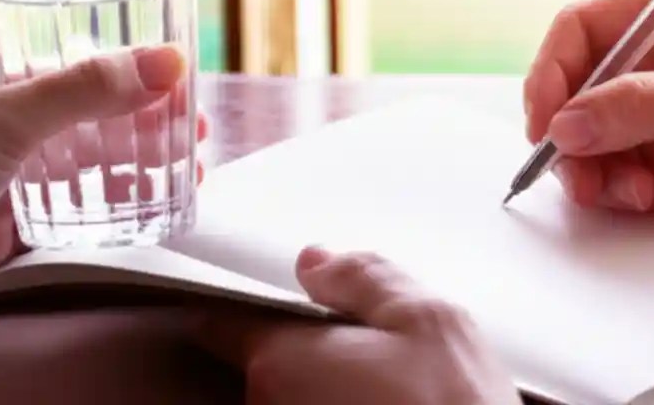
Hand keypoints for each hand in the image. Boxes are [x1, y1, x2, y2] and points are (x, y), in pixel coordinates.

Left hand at [0, 4, 208, 323]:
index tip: (147, 17)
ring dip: (135, 151)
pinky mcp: (0, 225)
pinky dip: (115, 202)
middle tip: (188, 104)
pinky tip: (154, 202)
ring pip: (76, 149)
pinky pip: (70, 204)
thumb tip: (169, 61)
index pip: (29, 19)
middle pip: (70, 88)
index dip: (85, 12)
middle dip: (134, 95)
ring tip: (190, 158)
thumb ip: (84, 92)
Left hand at [195, 247, 520, 404]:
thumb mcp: (428, 320)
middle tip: (380, 355)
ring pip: (297, 401)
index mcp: (282, 362)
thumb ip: (362, 279)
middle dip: (315, 354)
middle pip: (271, 366)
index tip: (284, 304)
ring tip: (393, 395)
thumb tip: (317, 263)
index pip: (225, 321)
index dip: (254, 304)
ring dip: (330, 392)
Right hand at [523, 0, 653, 234]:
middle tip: (582, 175)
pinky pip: (617, 165)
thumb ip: (639, 108)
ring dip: (602, 169)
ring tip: (638, 191)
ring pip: (593, 134)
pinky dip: (628, 186)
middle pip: (579, 87)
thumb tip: (567, 125)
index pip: (584, 27)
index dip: (554, 73)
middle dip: (578, 136)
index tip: (545, 123)